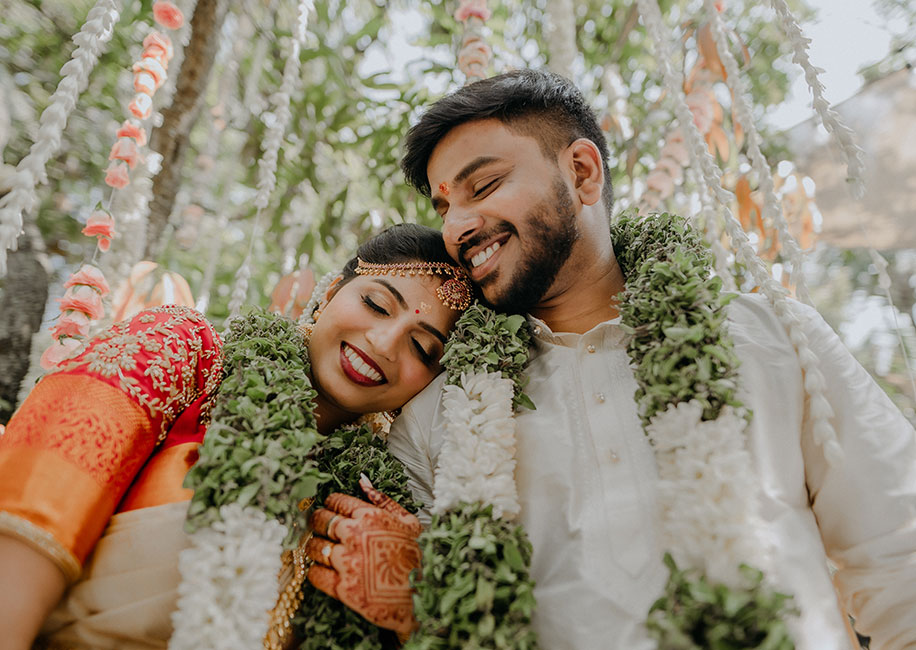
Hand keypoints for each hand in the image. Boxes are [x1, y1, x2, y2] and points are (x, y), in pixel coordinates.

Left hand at [305, 475, 421, 638]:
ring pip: (314, 547)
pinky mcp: (342, 587)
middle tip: (319, 526)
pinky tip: (324, 570)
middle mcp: (355, 536)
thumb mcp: (408, 522)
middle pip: (321, 520)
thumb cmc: (416, 558)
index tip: (330, 508)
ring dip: (314, 546)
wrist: (420, 595)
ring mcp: (347, 562)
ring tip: (320, 548)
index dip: (330, 504)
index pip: (336, 501)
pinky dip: (315, 571)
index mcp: (370, 517)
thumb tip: (362, 481)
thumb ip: (383, 500)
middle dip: (318, 521)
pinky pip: (315, 574)